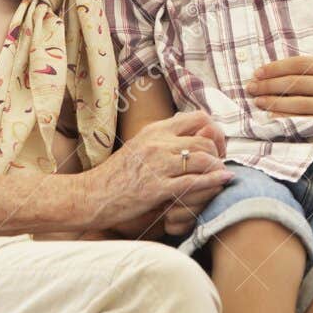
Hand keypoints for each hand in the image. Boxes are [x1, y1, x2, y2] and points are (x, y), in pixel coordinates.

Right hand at [82, 112, 231, 231]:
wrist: (90, 195)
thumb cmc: (117, 174)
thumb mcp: (141, 145)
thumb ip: (166, 139)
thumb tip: (196, 134)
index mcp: (155, 130)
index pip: (199, 118)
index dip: (214, 130)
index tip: (216, 144)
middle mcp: (157, 143)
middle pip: (205, 140)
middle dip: (219, 152)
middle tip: (220, 163)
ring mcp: (157, 165)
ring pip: (203, 159)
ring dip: (218, 167)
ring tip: (220, 174)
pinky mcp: (156, 188)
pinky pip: (194, 181)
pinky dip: (213, 181)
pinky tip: (222, 181)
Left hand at [246, 55, 312, 137]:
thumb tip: (291, 71)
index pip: (303, 64)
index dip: (278, 67)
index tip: (259, 71)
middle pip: (298, 82)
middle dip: (270, 84)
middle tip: (250, 87)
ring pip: (301, 102)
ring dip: (275, 102)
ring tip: (258, 101)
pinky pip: (311, 120)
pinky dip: (290, 118)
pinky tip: (274, 118)